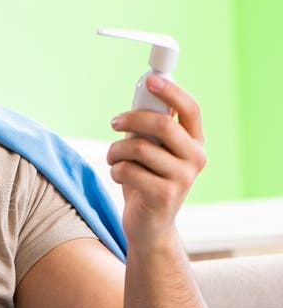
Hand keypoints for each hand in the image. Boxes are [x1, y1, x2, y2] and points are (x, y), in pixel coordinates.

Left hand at [107, 76, 205, 244]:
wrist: (149, 227)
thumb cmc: (146, 182)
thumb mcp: (152, 152)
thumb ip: (150, 129)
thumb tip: (142, 97)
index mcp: (195, 143)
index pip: (190, 109)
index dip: (171, 91)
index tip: (149, 80)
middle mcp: (195, 159)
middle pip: (161, 124)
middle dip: (130, 119)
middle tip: (113, 122)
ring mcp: (183, 178)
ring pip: (138, 147)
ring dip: (115, 151)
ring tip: (112, 159)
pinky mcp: (164, 195)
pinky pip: (128, 170)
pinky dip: (115, 170)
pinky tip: (118, 177)